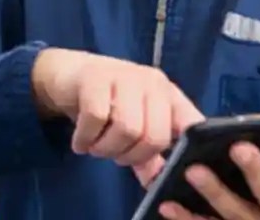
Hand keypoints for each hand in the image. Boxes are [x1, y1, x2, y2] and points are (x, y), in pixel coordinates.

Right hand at [30, 48, 203, 166]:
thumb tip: (157, 185)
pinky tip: (80, 141)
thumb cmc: (106, 102)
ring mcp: (125, 76)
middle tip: (114, 154)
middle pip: (155, 136)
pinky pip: (96, 117)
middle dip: (130, 156)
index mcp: (168, 95)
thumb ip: (146, 156)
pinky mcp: (95, 77)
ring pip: (127, 128)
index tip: (170, 168)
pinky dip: (85, 138)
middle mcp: (152, 83)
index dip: (187, 149)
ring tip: (95, 146)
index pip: (192, 124)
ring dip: (106, 148)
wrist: (67, 74)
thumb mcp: (132, 127)